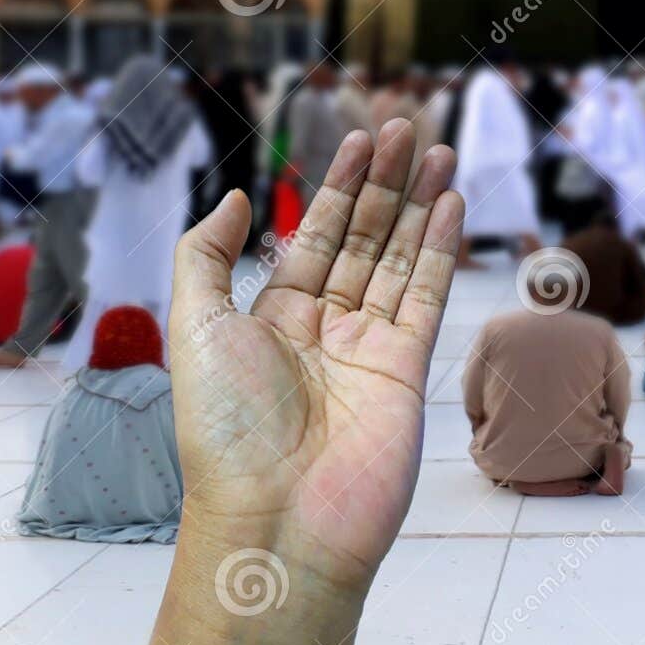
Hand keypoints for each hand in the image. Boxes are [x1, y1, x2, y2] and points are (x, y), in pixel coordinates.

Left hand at [150, 121, 463, 644]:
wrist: (278, 517)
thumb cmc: (225, 431)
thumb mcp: (194, 327)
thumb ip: (207, 254)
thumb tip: (233, 198)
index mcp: (274, 319)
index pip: (316, 235)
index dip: (340, 185)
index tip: (361, 138)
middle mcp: (325, 329)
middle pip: (364, 238)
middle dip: (387, 182)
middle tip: (407, 126)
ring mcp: (371, 349)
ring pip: (401, 259)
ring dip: (421, 204)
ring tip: (439, 151)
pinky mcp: (408, 370)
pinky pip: (427, 297)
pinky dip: (441, 250)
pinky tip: (450, 207)